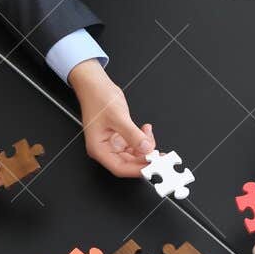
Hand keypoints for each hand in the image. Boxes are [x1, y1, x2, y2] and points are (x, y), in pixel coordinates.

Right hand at [71, 61, 154, 176]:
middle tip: (159, 155)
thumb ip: (132, 134)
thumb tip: (146, 148)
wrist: (95, 84)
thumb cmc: (97, 98)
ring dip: (145, 147)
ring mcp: (112, 143)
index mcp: (99, 148)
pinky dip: (143, 139)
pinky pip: (134, 144)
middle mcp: (105, 148)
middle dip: (144, 158)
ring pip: (133, 154)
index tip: (152, 167)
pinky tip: (146, 130)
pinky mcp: (119, 137)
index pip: (120, 167)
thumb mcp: (117, 116)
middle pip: (128, 163)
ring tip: (150, 135)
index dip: (137, 170)